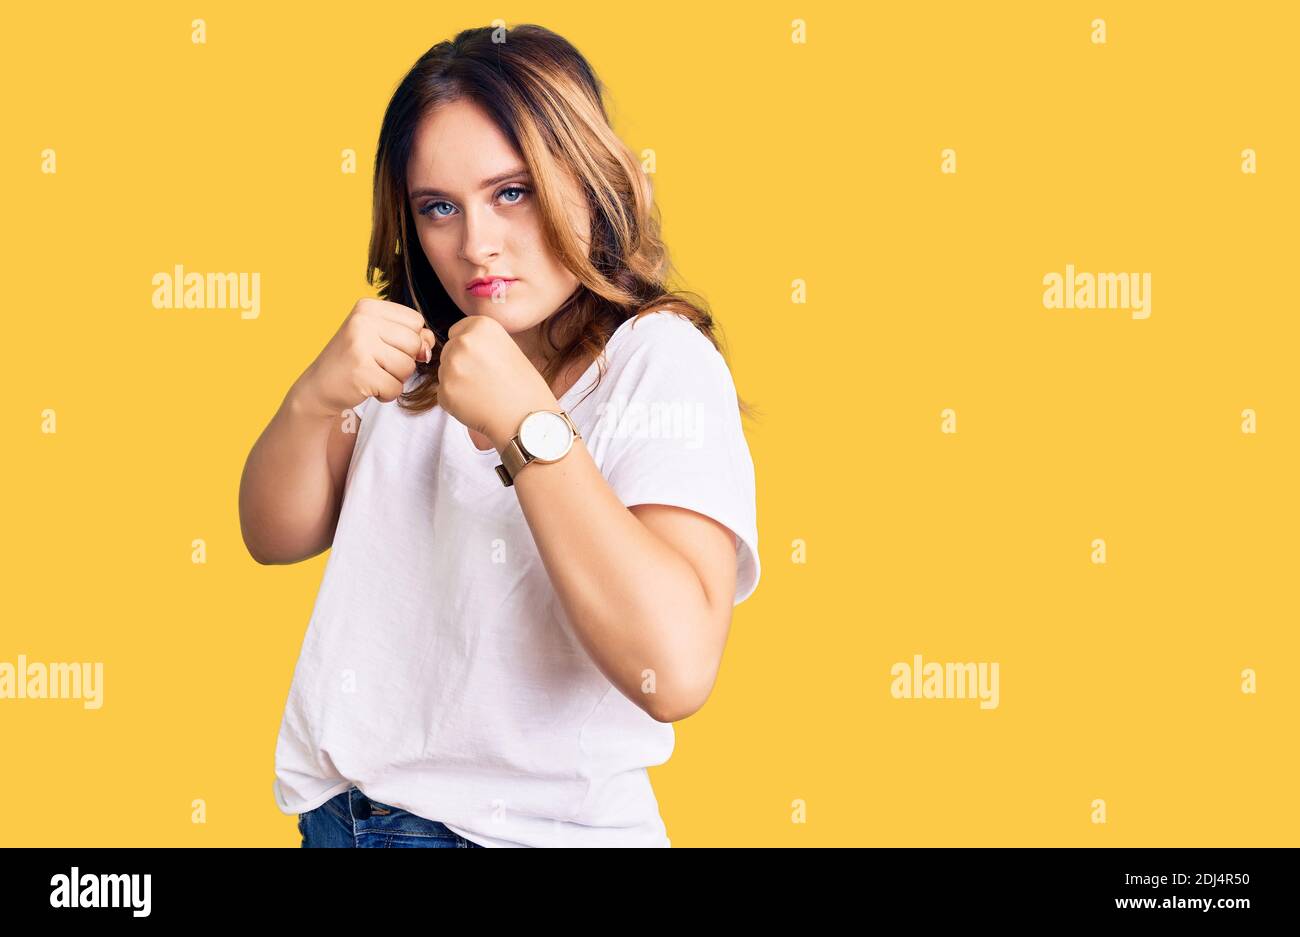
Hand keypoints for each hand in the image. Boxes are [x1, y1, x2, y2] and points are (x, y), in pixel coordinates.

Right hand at [293, 298, 434, 418]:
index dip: (410, 340)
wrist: (319, 386)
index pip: (416, 321)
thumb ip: (410, 336)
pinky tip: (367, 387)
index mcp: (368, 307)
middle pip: (415, 343)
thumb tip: (428, 345)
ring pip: (408, 367)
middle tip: (377, 364)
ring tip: (372, 374)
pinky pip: (396, 388)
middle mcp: (363, 321)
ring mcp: (360, 346)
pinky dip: (386, 394)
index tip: (386, 347)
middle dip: (404, 361)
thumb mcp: (380, 338)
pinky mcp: (361, 372)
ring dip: (395, 378)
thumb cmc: (356, 360)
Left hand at [435, 315, 558, 448]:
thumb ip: (482, 342)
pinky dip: (456, 401)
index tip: (483, 360)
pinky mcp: (444, 391)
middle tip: (486, 380)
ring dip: (457, 382)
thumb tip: (459, 343)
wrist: (527, 419)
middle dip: (461, 364)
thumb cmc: (525, 387)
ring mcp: (451, 367)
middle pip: (449, 350)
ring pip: (444, 372)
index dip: (469, 348)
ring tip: (484, 393)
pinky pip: (444, 393)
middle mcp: (463, 342)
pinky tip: (477, 405)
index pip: (457, 331)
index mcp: (482, 326)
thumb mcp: (508, 349)